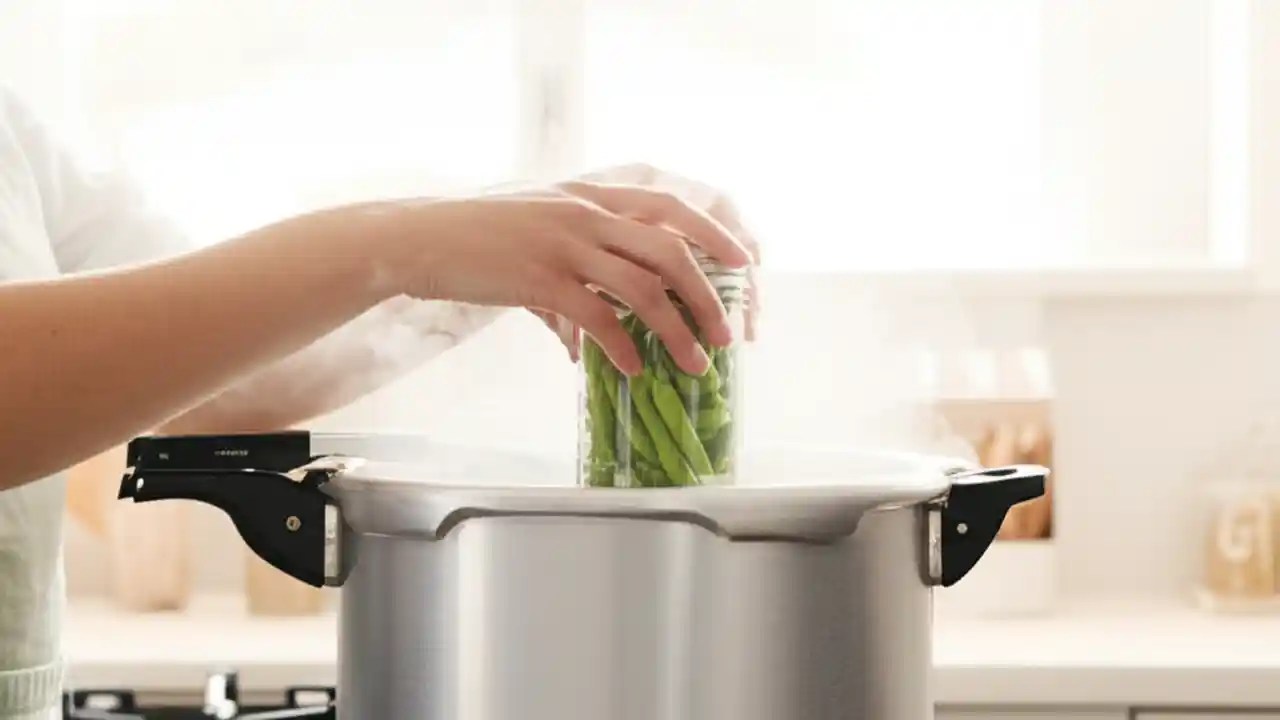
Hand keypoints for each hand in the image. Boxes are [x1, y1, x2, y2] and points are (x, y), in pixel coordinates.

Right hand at [385, 175, 752, 375]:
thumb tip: (587, 344)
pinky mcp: (539, 278)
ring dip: (677, 330)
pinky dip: (623, 346)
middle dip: (707, 294)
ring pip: (643, 288)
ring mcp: (563, 244)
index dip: (713, 234)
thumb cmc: (474, 238)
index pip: (669, 207)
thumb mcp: (533, 232)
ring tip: (694, 363)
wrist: (417, 238)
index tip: (744, 262)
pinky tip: (635, 370)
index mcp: (589, 195)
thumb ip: (570, 277)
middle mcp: (584, 213)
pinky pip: (597, 317)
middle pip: (669, 250)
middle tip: (727, 332)